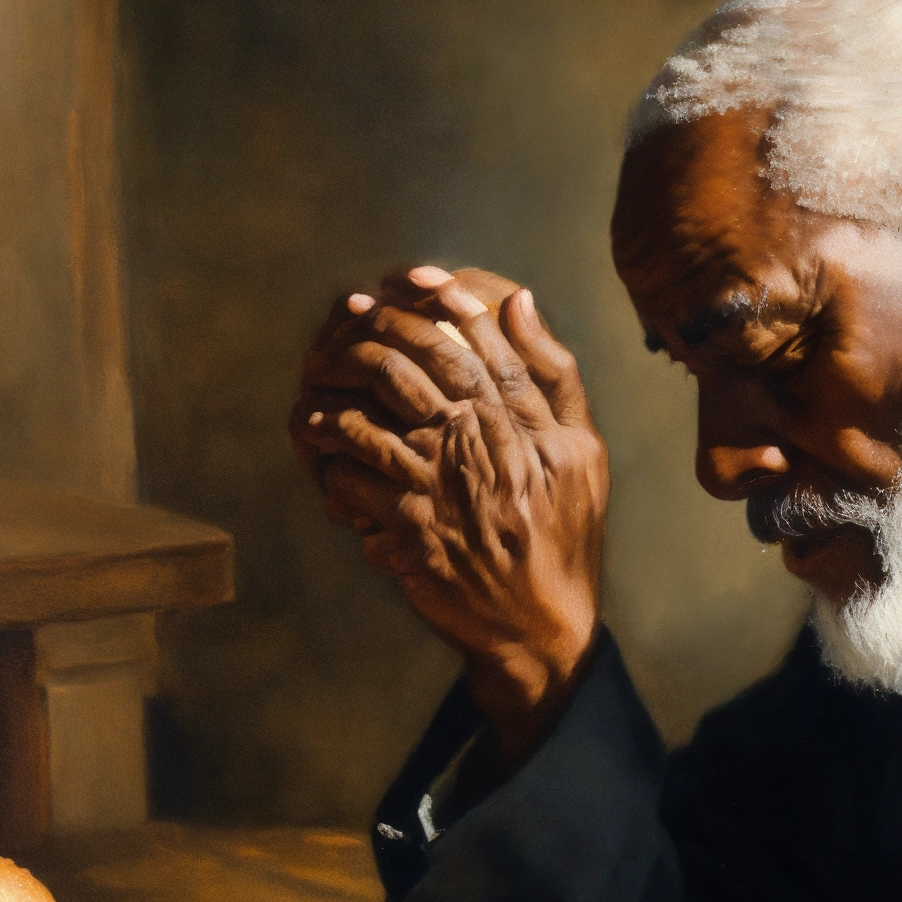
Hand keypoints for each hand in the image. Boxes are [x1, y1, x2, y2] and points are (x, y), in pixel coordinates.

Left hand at [292, 267, 608, 759]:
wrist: (540, 623)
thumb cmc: (563, 534)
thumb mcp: (583, 453)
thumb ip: (554, 376)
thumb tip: (519, 302)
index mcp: (526, 424)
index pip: (480, 344)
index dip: (443, 304)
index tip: (415, 279)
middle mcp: (483, 447)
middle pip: (419, 367)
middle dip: (378, 331)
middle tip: (354, 316)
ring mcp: (443, 488)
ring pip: (372, 418)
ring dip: (338, 396)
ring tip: (319, 388)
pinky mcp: (410, 529)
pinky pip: (353, 480)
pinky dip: (331, 463)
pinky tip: (322, 455)